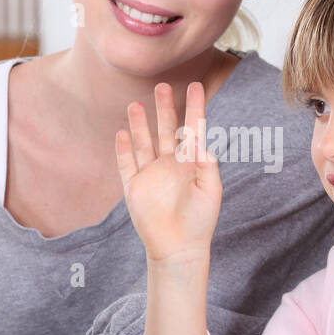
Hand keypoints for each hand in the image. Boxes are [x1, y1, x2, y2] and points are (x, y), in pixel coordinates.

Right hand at [116, 81, 220, 262]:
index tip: (196, 86)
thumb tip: (199, 143)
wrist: (179, 249)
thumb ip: (207, 165)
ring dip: (140, 124)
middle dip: (165, 108)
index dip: (194, 108)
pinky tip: (122, 133)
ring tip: (136, 104)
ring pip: (143, 143)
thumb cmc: (200, 221)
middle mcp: (170, 165)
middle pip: (165, 130)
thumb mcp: (211, 190)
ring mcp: (151, 175)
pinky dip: (123, 149)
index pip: (192, 129)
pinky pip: (127, 165)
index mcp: (191, 163)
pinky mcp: (135, 188)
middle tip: (162, 85)